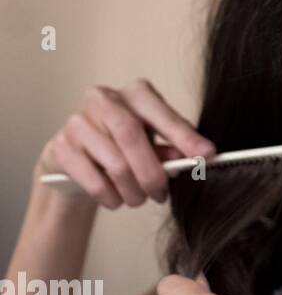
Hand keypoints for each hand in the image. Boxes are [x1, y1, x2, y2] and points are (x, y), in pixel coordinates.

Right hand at [35, 78, 215, 207]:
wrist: (78, 161)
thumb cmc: (126, 148)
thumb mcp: (153, 145)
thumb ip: (171, 149)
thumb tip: (197, 157)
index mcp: (135, 93)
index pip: (161, 112)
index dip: (185, 135)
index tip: (208, 155)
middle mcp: (104, 99)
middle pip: (131, 135)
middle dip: (152, 171)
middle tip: (161, 194)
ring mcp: (78, 122)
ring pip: (113, 161)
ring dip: (132, 190)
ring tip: (140, 199)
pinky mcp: (60, 147)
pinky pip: (92, 179)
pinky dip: (110, 196)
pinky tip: (116, 200)